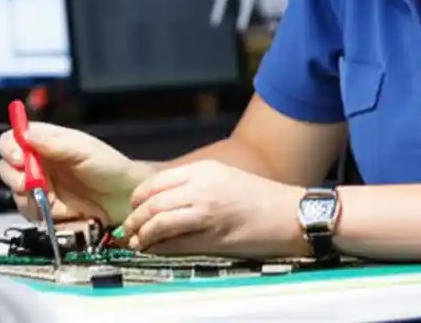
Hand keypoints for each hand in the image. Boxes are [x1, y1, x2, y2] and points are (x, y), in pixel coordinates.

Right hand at [0, 122, 152, 225]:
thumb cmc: (110, 167)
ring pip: (13, 190)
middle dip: (13, 174)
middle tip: (29, 181)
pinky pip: (27, 211)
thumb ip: (54, 142)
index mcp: (45, 142)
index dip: (10, 147)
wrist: (126, 200)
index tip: (18, 157)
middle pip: (6, 166)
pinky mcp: (44, 209)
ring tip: (45, 194)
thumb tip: (25, 133)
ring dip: (24, 193)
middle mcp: (38, 163)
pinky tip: (50, 208)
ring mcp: (39, 187)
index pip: (13, 139)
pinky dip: (34, 210)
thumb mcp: (84, 149)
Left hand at [120, 160, 308, 258]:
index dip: (138, 198)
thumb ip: (195, 183)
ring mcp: (206, 212)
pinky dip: (160, 247)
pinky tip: (154, 249)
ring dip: (143, 234)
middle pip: (153, 203)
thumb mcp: (224, 177)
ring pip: (159, 222)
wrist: (292, 213)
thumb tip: (165, 199)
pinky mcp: (214, 237)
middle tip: (128, 228)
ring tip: (137, 241)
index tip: (133, 207)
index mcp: (203, 170)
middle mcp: (201, 188)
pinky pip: (177, 243)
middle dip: (135, 218)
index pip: (156, 182)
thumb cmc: (262, 197)